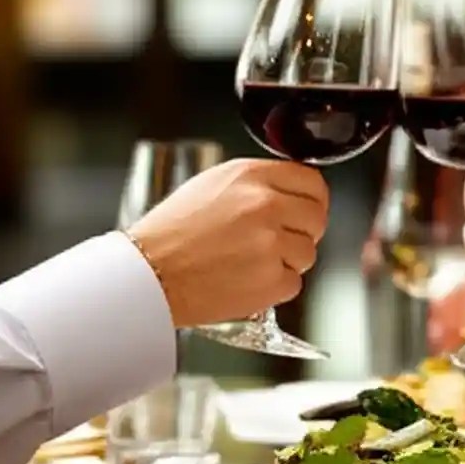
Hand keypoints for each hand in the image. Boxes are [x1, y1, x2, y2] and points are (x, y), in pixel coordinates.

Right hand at [126, 158, 328, 327]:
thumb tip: (292, 191)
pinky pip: (294, 283)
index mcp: (251, 176)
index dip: (312, 199)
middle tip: (277, 241)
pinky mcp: (270, 280)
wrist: (147, 275)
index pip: (313, 182)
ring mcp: (271, 243)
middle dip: (303, 231)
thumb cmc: (171, 232)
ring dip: (287, 261)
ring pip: (308, 253)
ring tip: (250, 262)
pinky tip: (245, 279)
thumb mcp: (213, 184)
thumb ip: (258, 184)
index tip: (306, 209)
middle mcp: (265, 205)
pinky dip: (274, 287)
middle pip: (317, 218)